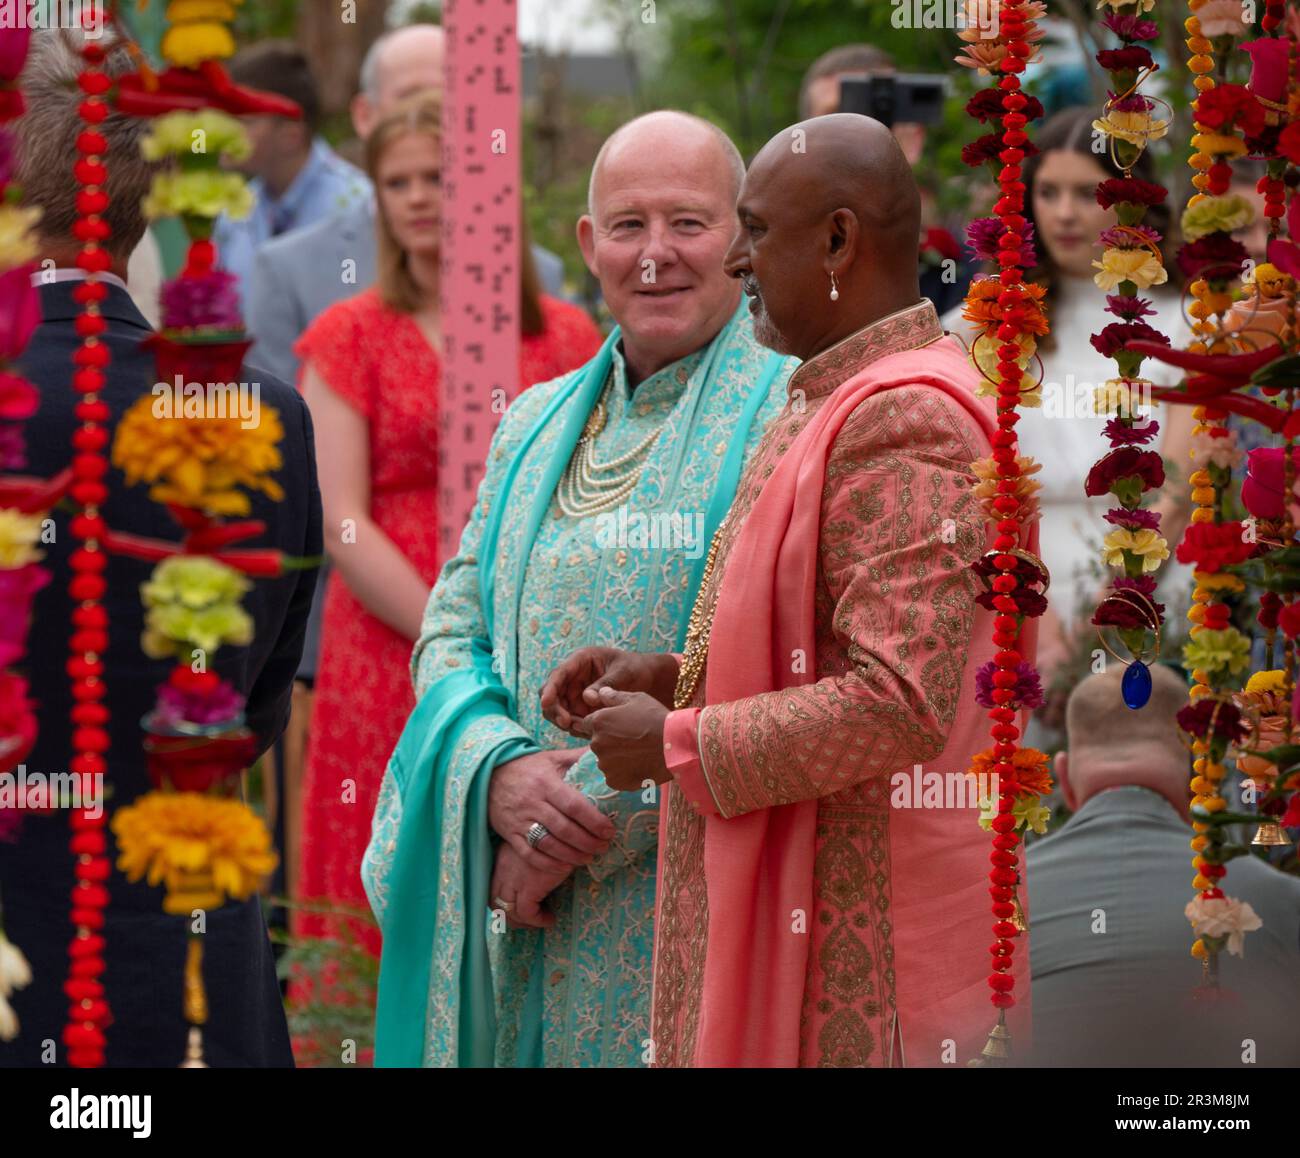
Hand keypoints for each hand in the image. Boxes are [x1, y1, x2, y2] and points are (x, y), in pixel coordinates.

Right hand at [488, 749, 615, 870]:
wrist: (488, 775)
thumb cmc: (528, 768)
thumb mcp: (552, 758)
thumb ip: (577, 758)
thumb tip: (606, 754)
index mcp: (546, 783)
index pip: (573, 805)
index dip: (593, 820)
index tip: (609, 830)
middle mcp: (532, 803)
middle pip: (563, 828)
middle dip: (587, 841)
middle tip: (604, 847)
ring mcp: (519, 820)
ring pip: (548, 844)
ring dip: (571, 855)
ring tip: (589, 858)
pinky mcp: (510, 834)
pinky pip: (529, 854)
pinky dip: (548, 864)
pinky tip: (565, 867)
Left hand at [489, 841, 571, 929]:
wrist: (564, 829)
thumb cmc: (554, 835)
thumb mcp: (534, 845)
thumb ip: (527, 860)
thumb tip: (533, 878)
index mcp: (502, 859)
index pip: (492, 890)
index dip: (502, 906)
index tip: (518, 911)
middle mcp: (503, 870)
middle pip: (495, 904)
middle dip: (510, 918)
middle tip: (528, 922)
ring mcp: (514, 879)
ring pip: (509, 912)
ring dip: (524, 922)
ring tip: (541, 921)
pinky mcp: (530, 886)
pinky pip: (528, 913)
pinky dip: (538, 921)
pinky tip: (550, 918)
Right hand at [540, 647, 679, 735]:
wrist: (646, 678)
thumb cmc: (636, 668)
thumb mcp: (624, 672)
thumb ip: (606, 684)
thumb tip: (587, 698)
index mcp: (580, 660)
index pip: (558, 674)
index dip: (549, 688)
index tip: (546, 702)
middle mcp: (573, 676)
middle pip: (551, 694)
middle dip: (555, 709)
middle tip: (567, 723)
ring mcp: (575, 692)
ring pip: (558, 709)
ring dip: (564, 721)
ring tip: (582, 729)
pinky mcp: (580, 707)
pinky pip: (571, 719)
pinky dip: (575, 727)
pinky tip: (588, 732)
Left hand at [572, 687, 670, 792]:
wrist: (675, 746)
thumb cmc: (656, 718)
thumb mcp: (637, 699)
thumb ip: (614, 696)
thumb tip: (600, 693)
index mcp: (598, 722)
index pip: (588, 723)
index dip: (603, 724)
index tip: (617, 726)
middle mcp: (596, 744)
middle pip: (597, 742)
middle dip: (609, 740)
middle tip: (632, 739)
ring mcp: (604, 764)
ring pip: (605, 760)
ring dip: (616, 757)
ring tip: (638, 753)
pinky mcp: (614, 781)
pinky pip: (614, 776)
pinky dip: (623, 772)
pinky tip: (639, 765)